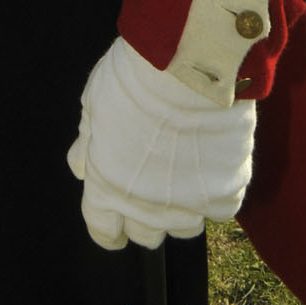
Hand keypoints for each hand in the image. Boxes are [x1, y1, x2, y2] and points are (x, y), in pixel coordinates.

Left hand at [68, 37, 255, 250]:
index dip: (108, 228)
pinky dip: (215, 193)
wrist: (188, 68)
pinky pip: (220, 210)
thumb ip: (87, 143)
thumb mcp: (94, 102)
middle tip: (150, 184)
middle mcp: (146, 206)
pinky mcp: (226, 195)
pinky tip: (211, 164)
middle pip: (145, 236)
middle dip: (143, 216)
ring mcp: (188, 205)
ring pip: (183, 228)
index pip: (103, 231)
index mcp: (108, 186)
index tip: (114, 223)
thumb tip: (80, 167)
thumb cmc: (134, 78)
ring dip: (180, 208)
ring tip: (183, 172)